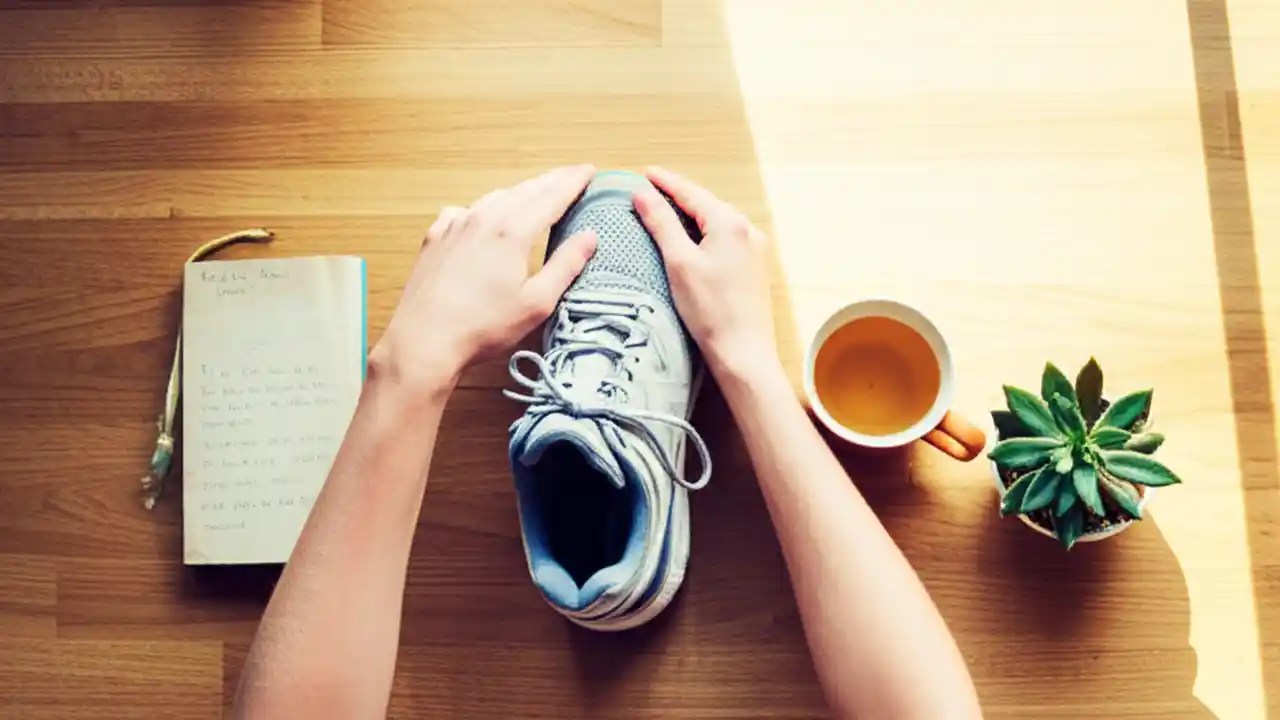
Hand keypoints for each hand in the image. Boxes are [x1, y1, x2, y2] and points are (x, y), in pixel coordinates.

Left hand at [371, 164, 597, 391]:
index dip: (573, 181)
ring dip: (520, 191)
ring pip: (495, 197)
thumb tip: (589, 236)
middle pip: (525, 190)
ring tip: (535, 193)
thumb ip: (566, 266)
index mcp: (513, 231)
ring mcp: (455, 224)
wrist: (425, 338)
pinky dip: (483, 208)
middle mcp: (483, 218)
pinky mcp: (436, 237)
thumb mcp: (536, 302)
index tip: (589, 170)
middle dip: (551, 180)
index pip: (552, 196)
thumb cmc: (484, 326)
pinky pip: (465, 211)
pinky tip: (483, 217)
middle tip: (571, 174)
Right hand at [632, 166, 777, 380]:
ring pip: (717, 222)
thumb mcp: (679, 262)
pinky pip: (725, 239)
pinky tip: (692, 240)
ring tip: (667, 211)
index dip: (666, 182)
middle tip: (651, 190)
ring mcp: (755, 249)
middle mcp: (748, 230)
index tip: (645, 172)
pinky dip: (704, 233)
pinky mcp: (754, 268)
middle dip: (679, 196)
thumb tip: (643, 193)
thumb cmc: (710, 311)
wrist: (743, 353)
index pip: (691, 192)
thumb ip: (661, 223)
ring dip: (692, 215)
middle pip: (706, 204)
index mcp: (730, 224)